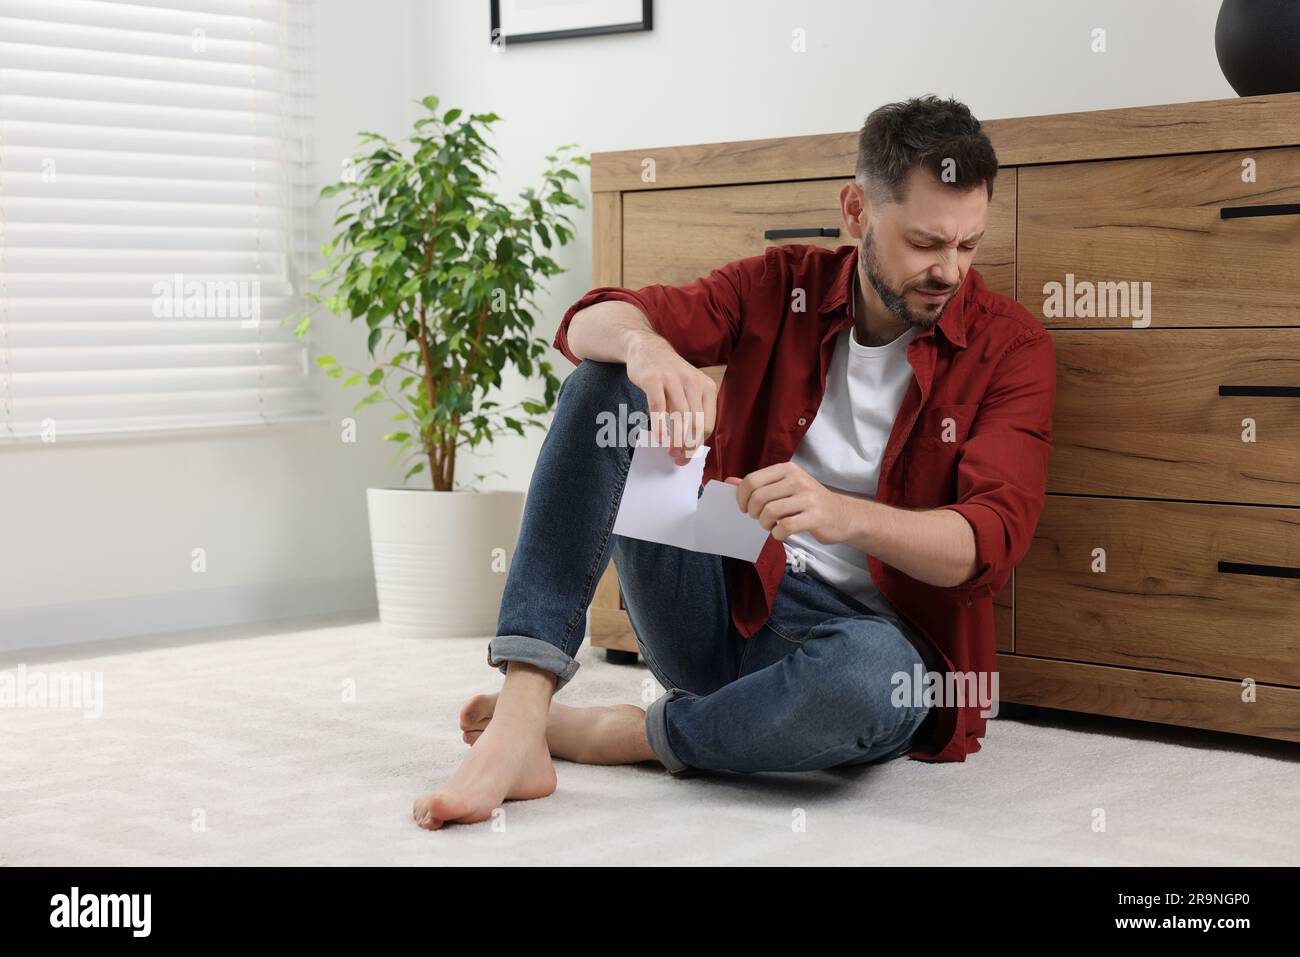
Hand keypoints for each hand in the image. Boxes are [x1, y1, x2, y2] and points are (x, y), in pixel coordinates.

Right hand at [624, 333, 716, 465]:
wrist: (647, 347)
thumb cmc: (669, 375)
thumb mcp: (688, 390)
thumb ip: (691, 413)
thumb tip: (689, 445)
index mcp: (706, 387)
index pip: (707, 424)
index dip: (697, 444)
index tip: (687, 455)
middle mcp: (692, 383)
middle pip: (695, 423)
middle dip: (688, 446)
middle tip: (679, 459)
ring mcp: (673, 380)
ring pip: (679, 416)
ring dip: (676, 439)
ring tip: (671, 453)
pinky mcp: (653, 379)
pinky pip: (658, 406)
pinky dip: (659, 425)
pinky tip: (659, 439)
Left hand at [727, 462, 857, 543]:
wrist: (842, 515)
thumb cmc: (808, 502)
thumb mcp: (784, 486)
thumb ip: (758, 484)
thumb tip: (729, 482)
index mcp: (787, 469)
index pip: (751, 480)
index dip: (741, 498)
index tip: (744, 508)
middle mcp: (797, 480)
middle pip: (758, 497)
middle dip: (753, 513)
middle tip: (759, 518)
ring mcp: (808, 497)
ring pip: (770, 512)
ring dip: (765, 524)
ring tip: (771, 525)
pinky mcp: (815, 516)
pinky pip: (785, 527)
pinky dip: (778, 534)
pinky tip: (781, 533)